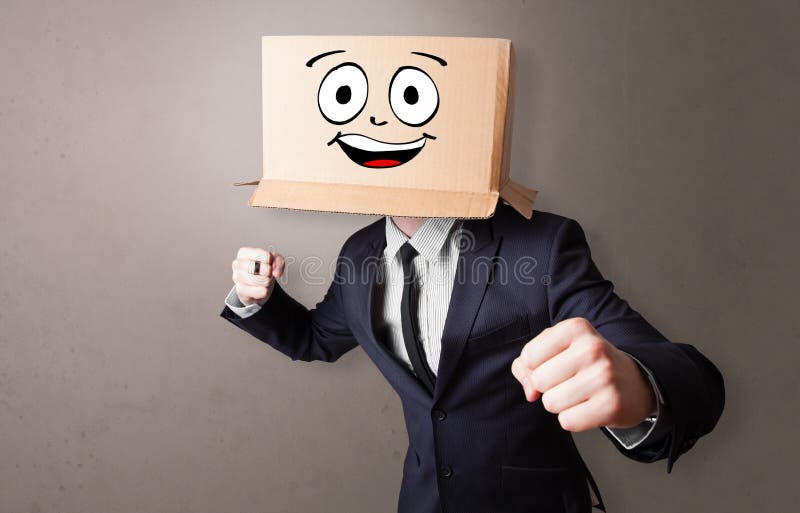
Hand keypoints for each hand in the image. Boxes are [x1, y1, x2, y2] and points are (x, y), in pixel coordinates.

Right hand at [231, 247, 284, 305]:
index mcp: (244, 253)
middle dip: (269, 273)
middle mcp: (237, 264)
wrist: (255, 286)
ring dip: (267, 282)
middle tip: (266, 274)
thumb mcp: (273, 261)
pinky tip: (260, 288)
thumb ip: (279, 262)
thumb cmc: (262, 270)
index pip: (265, 256)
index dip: (271, 262)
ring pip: (262, 280)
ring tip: (262, 280)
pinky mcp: (240, 290)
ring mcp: (237, 277)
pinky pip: (261, 291)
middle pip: (263, 269)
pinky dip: (265, 291)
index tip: (268, 264)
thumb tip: (276, 272)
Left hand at [510, 317, 656, 431]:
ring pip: (551, 402)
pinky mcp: (612, 405)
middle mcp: (592, 348)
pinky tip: (589, 407)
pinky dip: (574, 419)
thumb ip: (526, 364)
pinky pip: (567, 421)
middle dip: (548, 387)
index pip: (529, 356)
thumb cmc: (585, 364)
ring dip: (560, 404)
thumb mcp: (556, 350)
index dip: (535, 367)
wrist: (634, 382)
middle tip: (571, 381)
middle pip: (539, 381)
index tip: (557, 365)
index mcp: (576, 328)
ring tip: (580, 394)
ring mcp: (604, 376)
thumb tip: (530, 392)